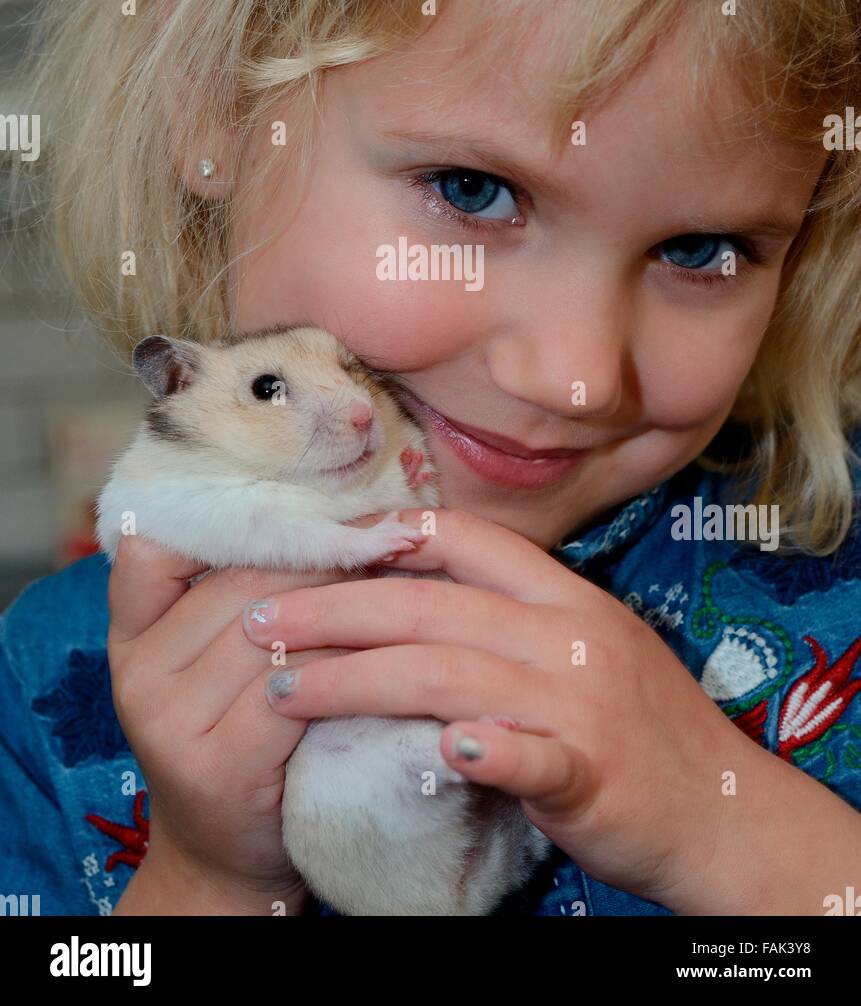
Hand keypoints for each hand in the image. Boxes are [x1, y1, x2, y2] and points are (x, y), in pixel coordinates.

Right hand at [107, 535, 358, 912]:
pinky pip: (292, 687)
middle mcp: (138, 672)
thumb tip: (328, 503)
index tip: (295, 508)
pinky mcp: (215, 766)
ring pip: (270, 627)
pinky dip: (344, 666)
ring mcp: (169, 722)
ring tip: (393, 588)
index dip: (222, 521)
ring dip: (342, 606)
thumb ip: (238, 587)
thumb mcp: (216, 656)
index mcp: (132, 632)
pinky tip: (381, 658)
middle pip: (237, 578)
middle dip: (317, 555)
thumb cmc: (241, 731)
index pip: (152, 546)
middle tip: (380, 539)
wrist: (232, 851)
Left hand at [240, 506, 759, 910]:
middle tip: (261, 620)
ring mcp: (580, 702)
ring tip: (286, 689)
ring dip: (357, 680)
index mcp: (566, 596)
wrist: (722, 809)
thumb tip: (412, 588)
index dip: (385, 537)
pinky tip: (438, 751)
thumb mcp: (585, 643)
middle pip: (432, 605)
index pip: (467, 541)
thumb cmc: (638, 725)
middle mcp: (570, 634)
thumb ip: (510, 615)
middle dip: (335, 609)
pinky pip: (530, 756)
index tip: (315, 547)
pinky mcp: (590, 774)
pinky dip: (484, 750)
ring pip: (448, 674)